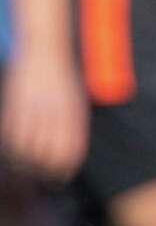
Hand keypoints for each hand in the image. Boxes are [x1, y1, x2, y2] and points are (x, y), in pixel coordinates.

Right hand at [0, 50, 88, 180]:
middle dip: (45, 169)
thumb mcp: (76, 98)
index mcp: (72, 111)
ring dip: (26, 160)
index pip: (70, 150)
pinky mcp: (14, 104)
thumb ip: (73, 124)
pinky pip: (10, 133)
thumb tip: (70, 152)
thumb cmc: (62, 77)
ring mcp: (32, 108)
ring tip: (27, 164)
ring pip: (26, 148)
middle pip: (47, 154)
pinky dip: (12, 145)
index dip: (65, 168)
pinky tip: (15, 147)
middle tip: (43, 173)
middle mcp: (53, 111)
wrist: (45, 48)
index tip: (62, 176)